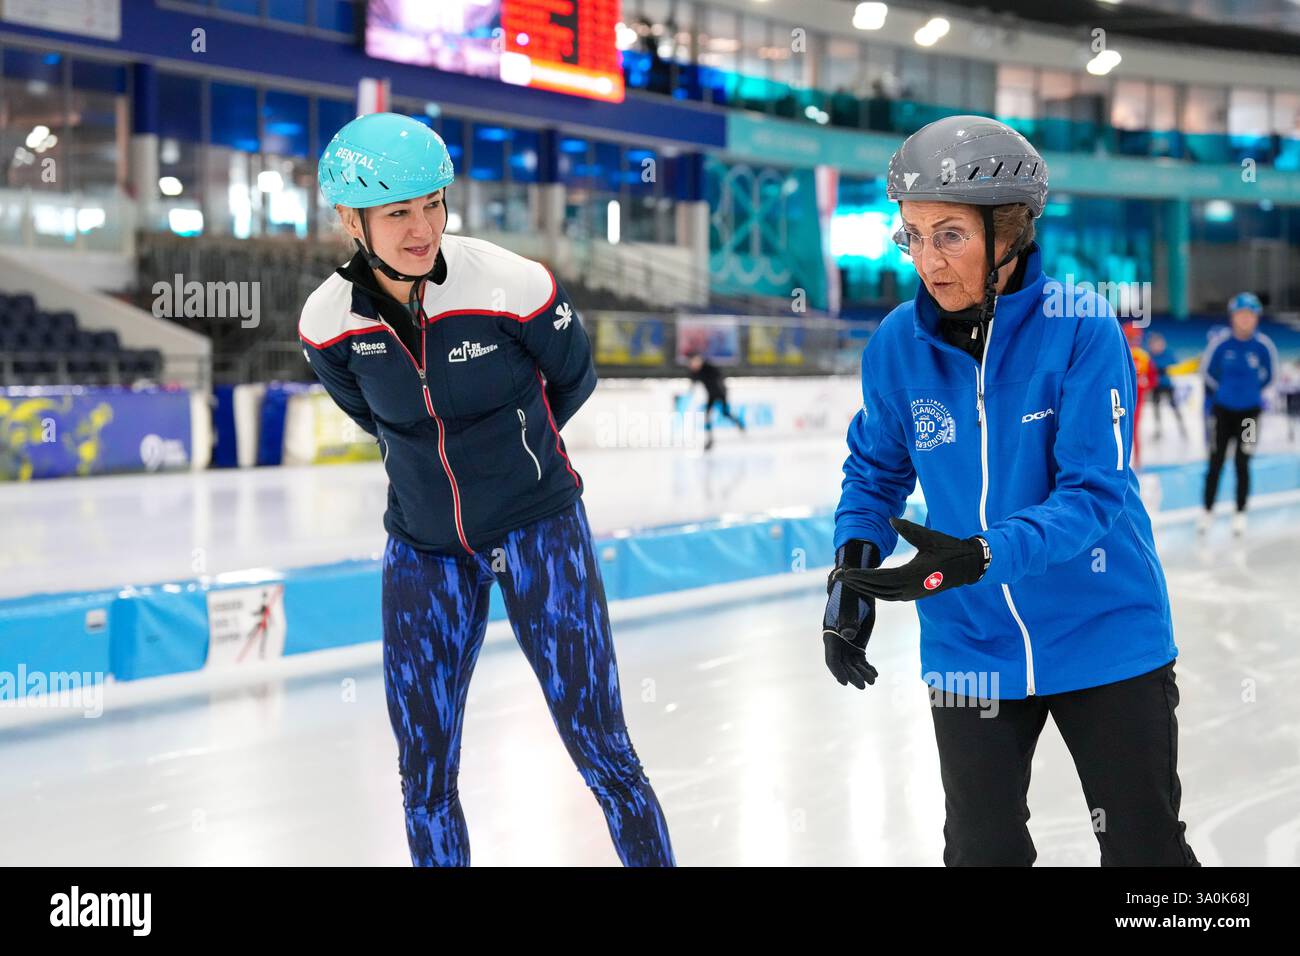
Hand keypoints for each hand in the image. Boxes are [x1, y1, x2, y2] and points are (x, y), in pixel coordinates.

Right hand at [822, 540, 879, 688]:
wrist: (857, 587)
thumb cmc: (850, 592)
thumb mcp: (849, 603)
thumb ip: (847, 617)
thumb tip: (848, 634)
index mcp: (831, 633)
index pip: (831, 658)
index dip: (837, 671)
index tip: (845, 682)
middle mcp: (837, 641)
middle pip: (843, 664)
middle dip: (852, 675)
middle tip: (863, 685)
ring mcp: (847, 643)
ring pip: (853, 664)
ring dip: (861, 673)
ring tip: (872, 680)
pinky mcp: (857, 642)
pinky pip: (861, 659)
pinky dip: (867, 667)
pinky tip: (875, 673)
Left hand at [833, 517, 989, 601]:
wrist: (967, 565)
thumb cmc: (948, 548)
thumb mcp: (928, 536)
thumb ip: (908, 529)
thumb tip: (891, 519)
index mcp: (913, 574)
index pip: (880, 578)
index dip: (862, 576)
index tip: (846, 573)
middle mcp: (911, 587)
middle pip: (877, 589)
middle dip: (857, 584)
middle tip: (839, 577)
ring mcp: (913, 593)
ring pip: (883, 595)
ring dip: (865, 589)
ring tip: (849, 582)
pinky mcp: (915, 594)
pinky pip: (891, 596)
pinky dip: (876, 592)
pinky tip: (867, 586)